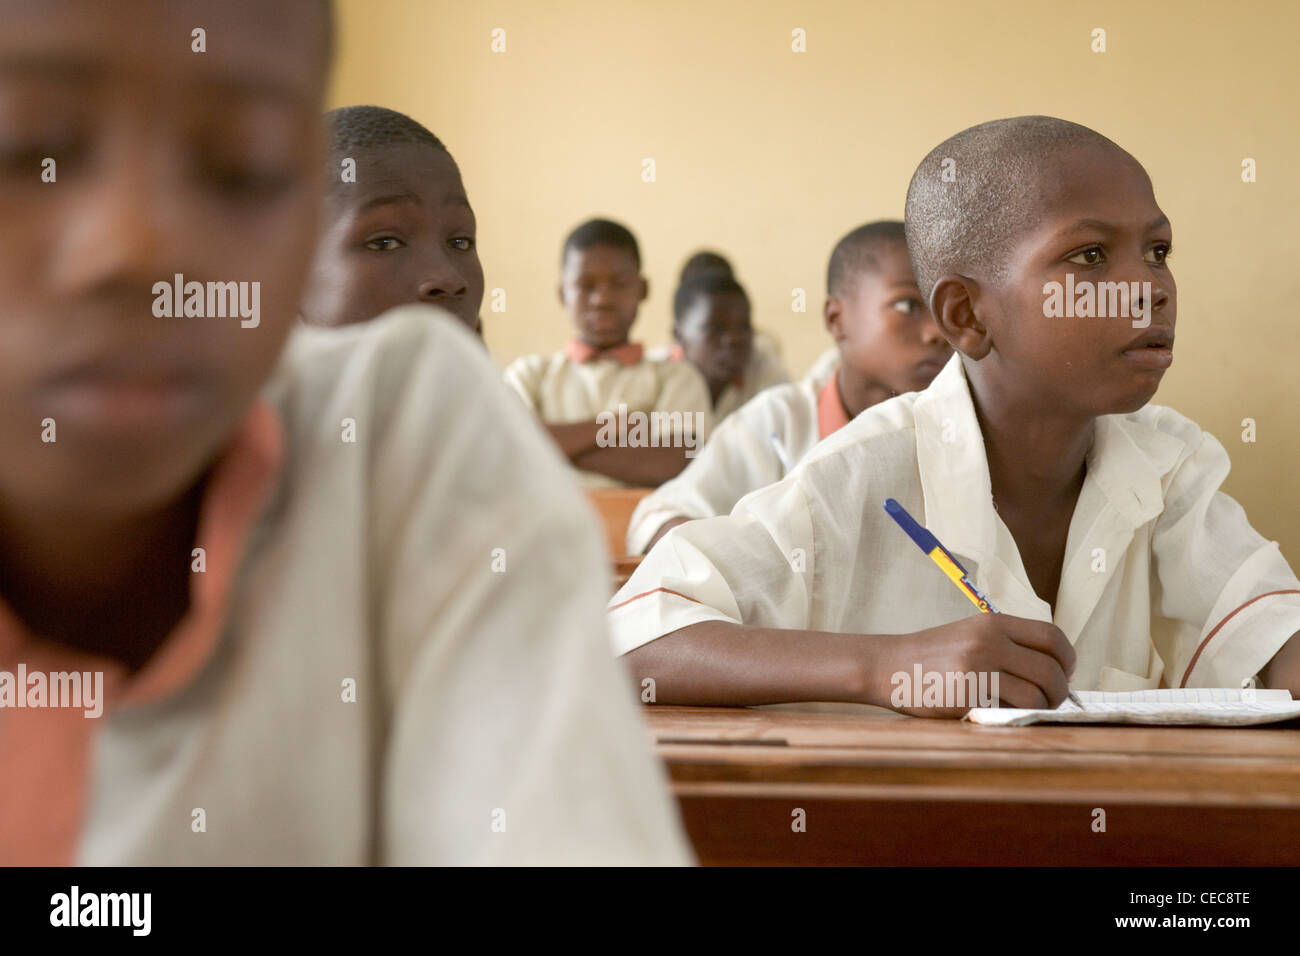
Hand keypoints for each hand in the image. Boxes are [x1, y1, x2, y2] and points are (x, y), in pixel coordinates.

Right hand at [869, 614, 1075, 717]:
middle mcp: (988, 641)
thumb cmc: (931, 656)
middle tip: (1052, 700)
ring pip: (1036, 695)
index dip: (1067, 658)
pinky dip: (1015, 717)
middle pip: (1050, 668)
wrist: (888, 666)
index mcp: (992, 622)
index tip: (1065, 671)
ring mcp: (979, 668)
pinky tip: (1005, 715)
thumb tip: (1055, 670)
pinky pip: (1010, 711)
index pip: (1051, 636)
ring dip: (1042, 709)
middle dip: (1059, 690)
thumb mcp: (970, 634)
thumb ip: (1008, 644)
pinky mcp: (969, 695)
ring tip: (1030, 712)